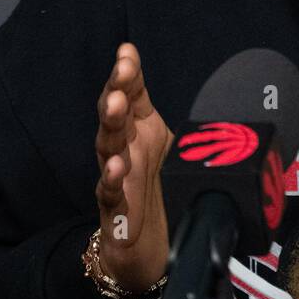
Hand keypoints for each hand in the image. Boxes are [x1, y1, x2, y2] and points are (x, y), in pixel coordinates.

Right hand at [93, 42, 171, 291]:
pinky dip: (110, 180)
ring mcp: (116, 178)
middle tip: (122, 73)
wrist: (142, 246)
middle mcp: (123, 149)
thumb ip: (174, 115)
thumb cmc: (152, 188)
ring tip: (116, 106)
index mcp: (139, 131)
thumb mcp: (169, 145)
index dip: (128, 74)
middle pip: (116, 117)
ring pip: (109, 148)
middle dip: (118, 91)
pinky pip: (109, 194)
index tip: (127, 51)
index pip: (131, 96)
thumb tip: (189, 83)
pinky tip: (114, 168)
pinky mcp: (115, 211)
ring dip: (111, 126)